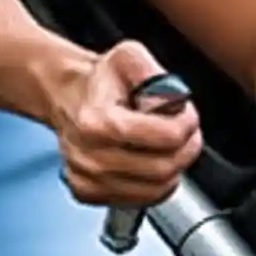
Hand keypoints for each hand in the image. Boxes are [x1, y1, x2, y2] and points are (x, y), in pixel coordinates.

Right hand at [53, 41, 202, 205]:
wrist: (68, 95)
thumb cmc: (100, 79)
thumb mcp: (130, 56)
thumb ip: (156, 75)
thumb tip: (175, 101)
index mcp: (98, 122)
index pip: (166, 138)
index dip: (187, 124)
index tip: (187, 114)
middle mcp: (89, 156)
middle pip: (164, 168)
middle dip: (187, 147)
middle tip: (186, 131)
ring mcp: (87, 178)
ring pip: (156, 189)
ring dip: (175, 167)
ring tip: (169, 145)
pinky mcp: (88, 193)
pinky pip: (142, 199)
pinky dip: (156, 183)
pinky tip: (151, 160)